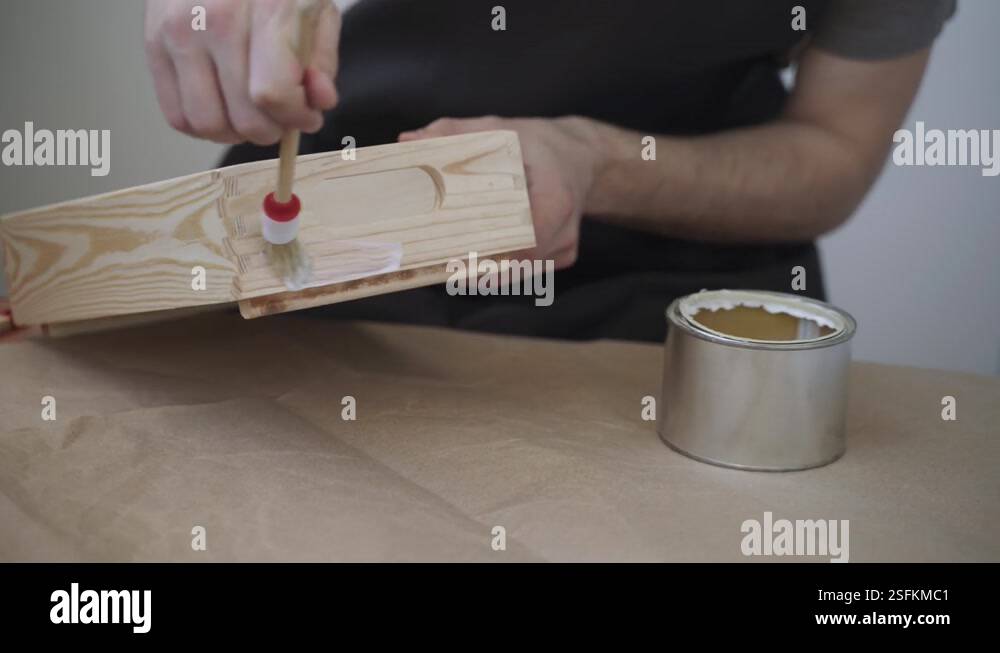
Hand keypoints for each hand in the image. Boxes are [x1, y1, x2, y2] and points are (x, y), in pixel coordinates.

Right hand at [144, 0, 340, 144]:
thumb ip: (322, 60)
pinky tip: (222, 108)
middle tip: (280, 117)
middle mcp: (214, 20)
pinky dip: (203, 125)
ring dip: (236, 133)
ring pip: (207, 124)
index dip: (296, 116)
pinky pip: (176, 114)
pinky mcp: (152, 43)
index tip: (307, 114)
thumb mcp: (314, 9)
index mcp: (264, 8)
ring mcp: (177, 33)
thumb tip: (320, 101)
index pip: (273, 93)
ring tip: (250, 114)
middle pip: (243, 117)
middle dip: (272, 130)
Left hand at [400, 116, 603, 269]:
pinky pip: (524, 271)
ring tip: (448, 269)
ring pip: (518, 274)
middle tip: (438, 269)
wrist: (579, 158)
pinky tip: (474, 261)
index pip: (523, 243)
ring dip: (484, 274)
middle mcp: (564, 231)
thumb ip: (453, 133)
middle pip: (515, 266)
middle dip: (476, 270)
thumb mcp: (497, 129)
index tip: (453, 263)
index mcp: (556, 199)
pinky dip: (499, 269)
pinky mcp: (560, 258)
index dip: (487, 257)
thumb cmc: (536, 144)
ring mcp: (564, 248)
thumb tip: (407, 141)